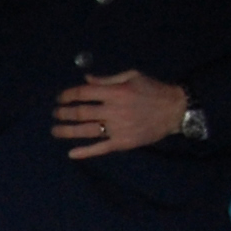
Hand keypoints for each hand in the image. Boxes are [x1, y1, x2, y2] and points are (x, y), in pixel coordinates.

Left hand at [54, 70, 186, 157]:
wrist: (175, 109)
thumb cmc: (153, 90)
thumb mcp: (133, 76)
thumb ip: (108, 79)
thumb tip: (85, 79)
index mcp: (116, 92)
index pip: (84, 93)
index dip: (68, 95)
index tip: (60, 98)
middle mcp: (114, 110)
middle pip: (81, 112)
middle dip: (63, 113)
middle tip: (55, 114)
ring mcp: (117, 128)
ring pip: (86, 131)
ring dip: (67, 131)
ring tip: (55, 131)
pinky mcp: (123, 142)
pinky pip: (101, 148)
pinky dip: (85, 152)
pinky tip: (71, 153)